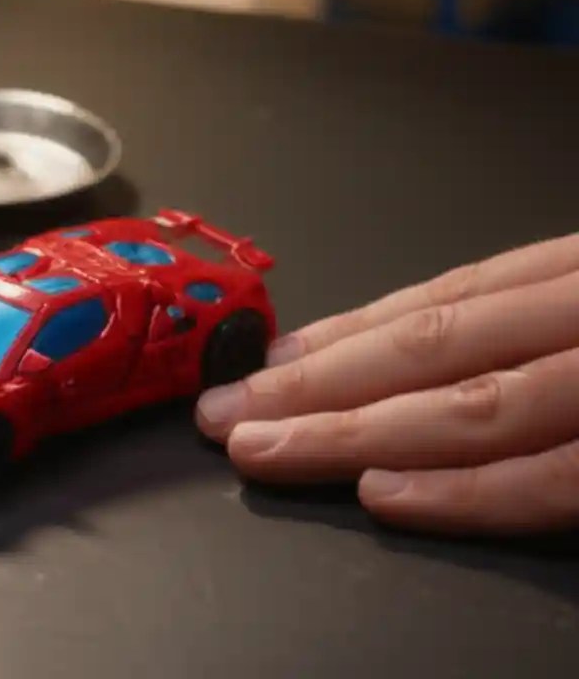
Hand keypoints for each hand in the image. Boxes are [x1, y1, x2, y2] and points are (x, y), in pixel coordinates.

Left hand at [196, 232, 578, 535]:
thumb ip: (530, 324)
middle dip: (314, 383)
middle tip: (224, 413)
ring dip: (353, 432)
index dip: (342, 336)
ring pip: (471, 407)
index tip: (261, 362)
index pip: (445, 303)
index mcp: (578, 275)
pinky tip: (378, 491)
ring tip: (264, 450)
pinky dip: (465, 490)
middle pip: (432, 349)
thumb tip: (411, 358)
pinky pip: (554, 478)